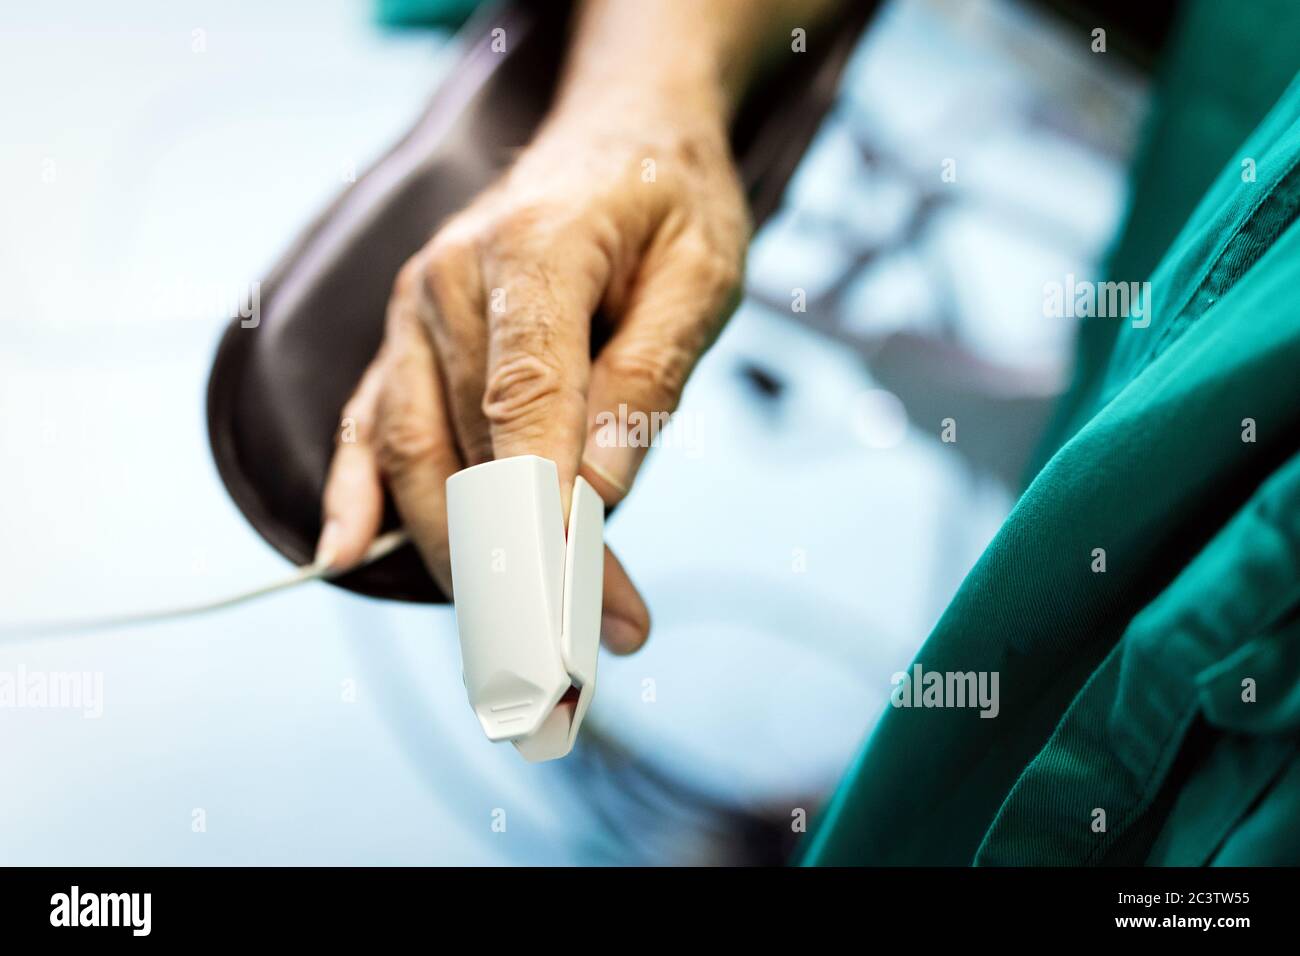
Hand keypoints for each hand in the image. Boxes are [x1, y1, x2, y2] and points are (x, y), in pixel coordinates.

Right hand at [315, 94, 748, 653]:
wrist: (613, 138)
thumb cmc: (665, 205)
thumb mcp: (700, 276)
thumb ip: (647, 379)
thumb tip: (595, 495)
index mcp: (530, 251)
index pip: (524, 408)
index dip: (546, 519)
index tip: (578, 611)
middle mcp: (445, 283)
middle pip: (473, 453)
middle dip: (526, 569)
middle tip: (588, 663)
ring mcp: (411, 314)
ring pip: (417, 459)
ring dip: (466, 566)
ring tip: (530, 649)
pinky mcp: (403, 341)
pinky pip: (365, 425)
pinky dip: (352, 496)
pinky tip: (340, 556)